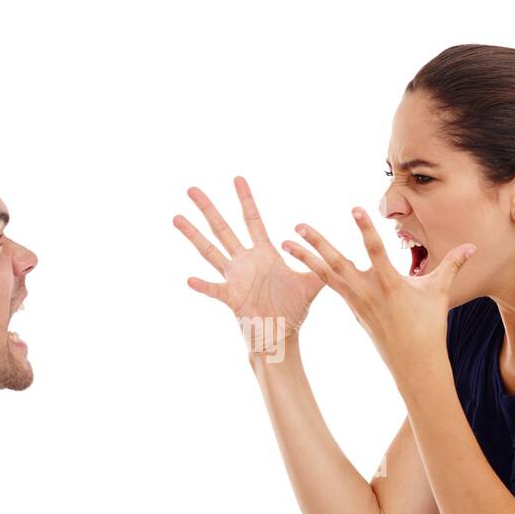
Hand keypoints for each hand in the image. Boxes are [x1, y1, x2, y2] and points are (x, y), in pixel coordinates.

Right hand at [174, 177, 324, 355]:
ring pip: (210, 252)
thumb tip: (338, 250)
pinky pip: (215, 289)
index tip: (237, 178)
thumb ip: (321, 265)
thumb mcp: (311, 284)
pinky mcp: (232, 298)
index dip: (245, 199)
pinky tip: (189, 279)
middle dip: (208, 209)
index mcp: (263, 254)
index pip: (252, 220)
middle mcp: (244, 262)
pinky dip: (203, 285)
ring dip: (194, 236)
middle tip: (191, 189)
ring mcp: (234, 278)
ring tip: (177, 218)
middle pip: (223, 229)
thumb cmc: (293, 311)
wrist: (281, 335)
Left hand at [282, 206, 475, 377]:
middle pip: (337, 262)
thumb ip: (452, 264)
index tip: (353, 209)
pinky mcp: (353, 310)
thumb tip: (473, 246)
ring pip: (326, 275)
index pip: (375, 250)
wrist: (414, 362)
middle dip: (317, 243)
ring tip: (286, 244)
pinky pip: (332, 288)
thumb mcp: (440, 293)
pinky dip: (318, 276)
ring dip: (305, 259)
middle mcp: (368, 292)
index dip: (365, 228)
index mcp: (390, 284)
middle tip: (298, 225)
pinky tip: (306, 264)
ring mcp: (357, 302)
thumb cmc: (429, 326)